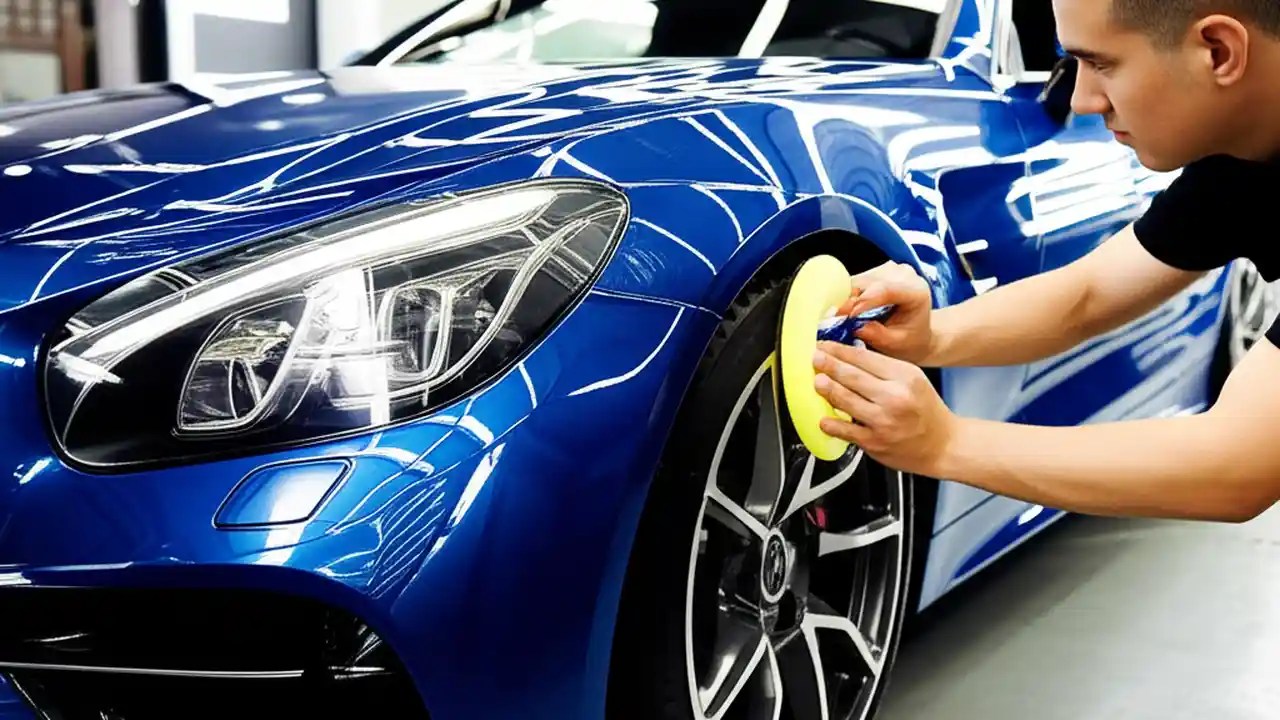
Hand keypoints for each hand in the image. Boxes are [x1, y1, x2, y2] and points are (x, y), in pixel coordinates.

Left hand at [812, 341, 955, 476]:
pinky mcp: (875, 442)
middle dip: (828, 365)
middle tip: (815, 358)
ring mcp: (883, 421)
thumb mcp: (913, 380)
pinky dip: (831, 424)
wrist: (944, 445)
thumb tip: (848, 358)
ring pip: (845, 400)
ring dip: (826, 389)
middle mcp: (894, 397)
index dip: (839, 350)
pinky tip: (823, 419)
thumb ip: (883, 369)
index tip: (825, 345)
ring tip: (817, 381)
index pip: (864, 358)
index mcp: (904, 376)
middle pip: (852, 376)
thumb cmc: (926, 411)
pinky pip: (846, 431)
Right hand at [837, 261, 933, 364]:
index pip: (887, 290)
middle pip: (869, 283)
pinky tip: (848, 310)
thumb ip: (878, 335)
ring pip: (858, 281)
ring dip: (847, 299)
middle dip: (850, 302)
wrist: (916, 333)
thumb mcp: (896, 344)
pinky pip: (856, 281)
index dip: (864, 301)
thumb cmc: (909, 340)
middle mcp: (904, 274)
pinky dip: (848, 296)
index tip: (847, 317)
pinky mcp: (878, 270)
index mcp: (916, 292)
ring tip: (844, 318)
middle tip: (838, 322)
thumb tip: (854, 326)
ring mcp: (890, 269)